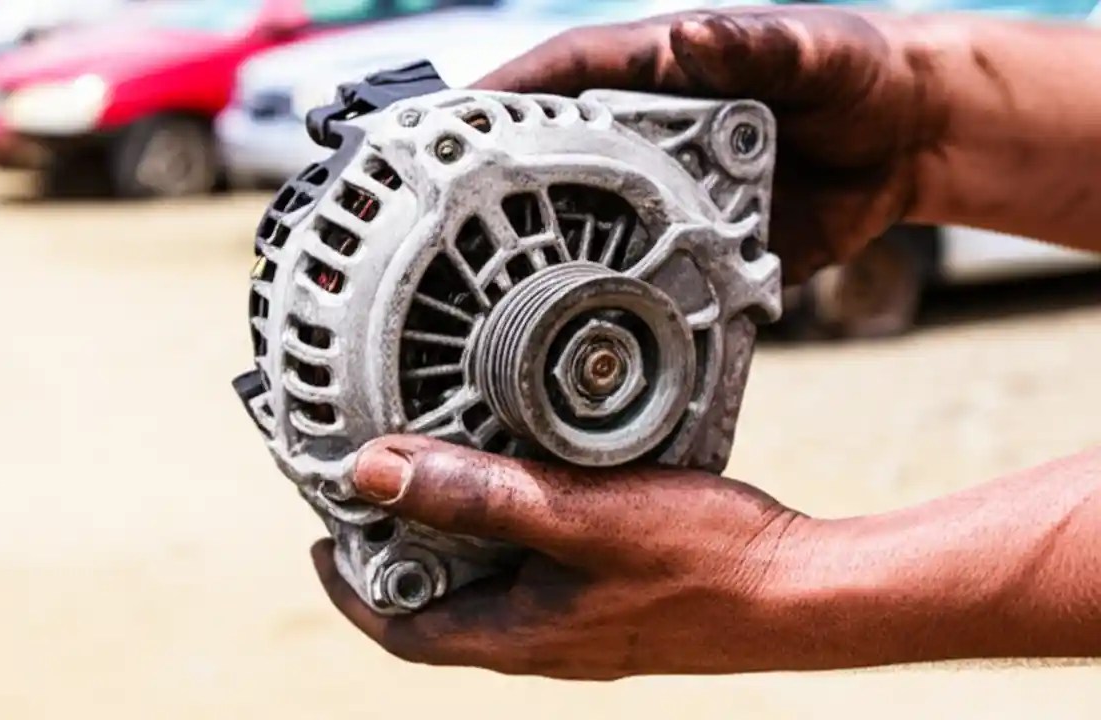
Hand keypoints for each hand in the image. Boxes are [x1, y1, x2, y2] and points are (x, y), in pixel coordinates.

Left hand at [311, 435, 813, 678]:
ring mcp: (579, 620)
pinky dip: (515, 523)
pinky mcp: (613, 596)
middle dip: (401, 545)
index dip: (350, 584)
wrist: (803, 592)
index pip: (399, 627)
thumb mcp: (578, 516)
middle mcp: (541, 636)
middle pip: (440, 599)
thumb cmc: (704, 561)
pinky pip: (539, 563)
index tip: (325, 532)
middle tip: (384, 480)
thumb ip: (478, 496)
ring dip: (459, 527)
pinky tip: (534, 475)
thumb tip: (376, 472)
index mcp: (517, 633)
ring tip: (449, 464)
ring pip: (490, 577)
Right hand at [472, 7, 951, 283]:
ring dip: (550, 253)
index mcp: (659, 74)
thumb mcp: (813, 50)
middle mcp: (647, 137)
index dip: (496, 101)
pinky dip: (616, 299)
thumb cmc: (855, 73)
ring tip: (494, 287)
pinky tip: (582, 326)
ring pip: (591, 224)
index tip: (440, 130)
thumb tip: (689, 34)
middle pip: (553, 159)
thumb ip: (754, 45)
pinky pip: (646, 273)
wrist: (907, 143)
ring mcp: (665, 194)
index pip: (558, 79)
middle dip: (497, 188)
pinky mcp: (694, 245)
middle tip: (444, 221)